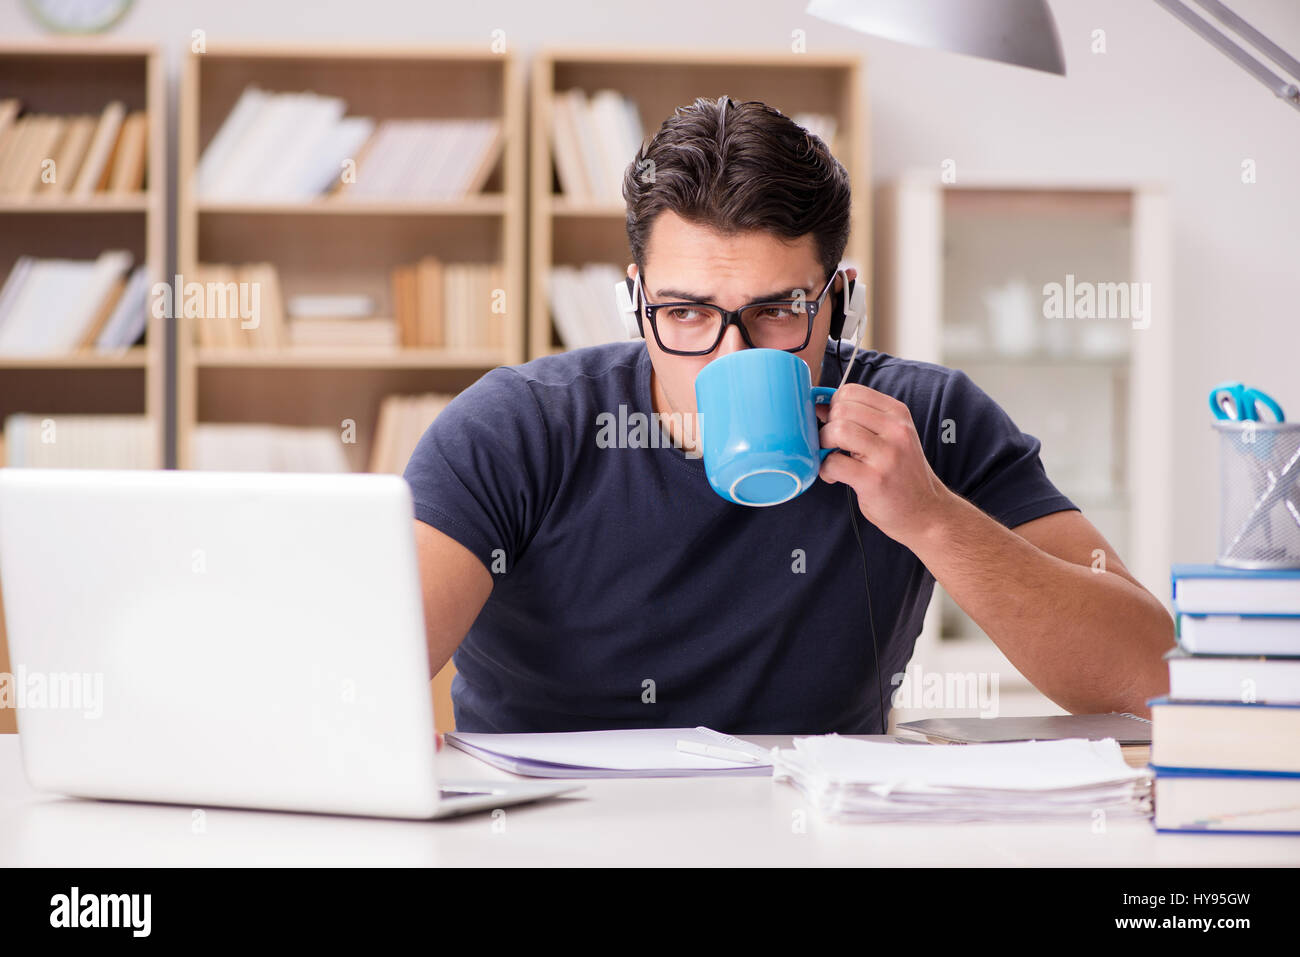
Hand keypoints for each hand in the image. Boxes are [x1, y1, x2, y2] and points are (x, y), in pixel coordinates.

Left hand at [814, 384, 956, 545]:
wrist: (926, 511)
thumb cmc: (901, 473)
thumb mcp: (892, 437)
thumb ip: (862, 420)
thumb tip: (819, 406)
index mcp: (898, 414)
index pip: (851, 391)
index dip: (833, 406)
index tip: (833, 423)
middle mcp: (896, 430)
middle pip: (841, 409)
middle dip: (827, 426)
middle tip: (831, 444)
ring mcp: (887, 455)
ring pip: (836, 431)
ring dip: (823, 445)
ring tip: (831, 458)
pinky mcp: (874, 479)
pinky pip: (833, 463)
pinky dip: (825, 470)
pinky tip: (834, 476)